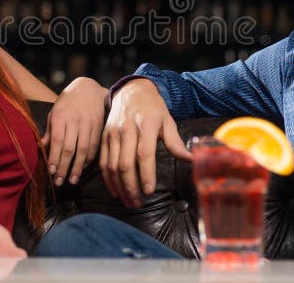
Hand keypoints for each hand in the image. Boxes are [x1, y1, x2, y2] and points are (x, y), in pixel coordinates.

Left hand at [41, 77, 107, 185]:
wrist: (88, 88)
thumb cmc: (67, 102)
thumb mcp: (54, 112)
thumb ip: (49, 131)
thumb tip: (41, 148)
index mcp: (60, 116)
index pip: (57, 140)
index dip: (54, 157)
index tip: (51, 171)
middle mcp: (75, 120)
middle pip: (69, 148)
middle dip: (64, 167)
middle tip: (59, 182)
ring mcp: (88, 124)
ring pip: (83, 150)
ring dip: (77, 167)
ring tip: (72, 180)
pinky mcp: (98, 126)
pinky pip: (94, 146)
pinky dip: (88, 159)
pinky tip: (82, 168)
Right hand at [100, 78, 190, 207]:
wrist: (131, 90)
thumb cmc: (153, 108)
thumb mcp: (168, 121)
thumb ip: (176, 143)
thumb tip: (190, 160)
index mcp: (146, 124)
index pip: (144, 153)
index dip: (145, 174)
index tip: (149, 191)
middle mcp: (127, 129)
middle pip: (125, 163)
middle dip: (131, 186)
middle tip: (138, 203)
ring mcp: (113, 133)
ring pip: (112, 165)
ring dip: (119, 186)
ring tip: (128, 201)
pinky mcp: (104, 136)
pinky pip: (103, 161)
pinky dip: (108, 178)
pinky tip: (115, 190)